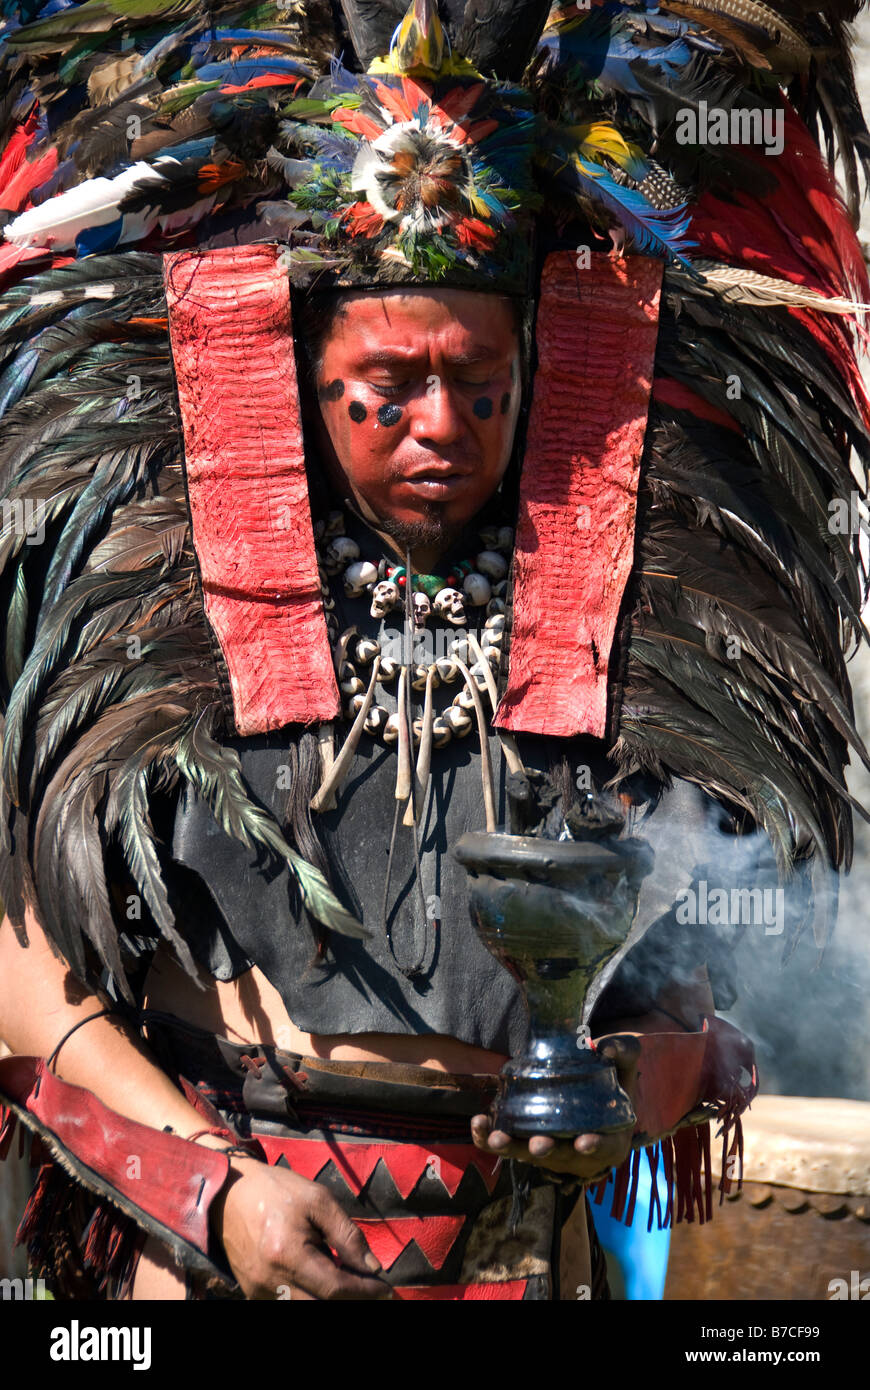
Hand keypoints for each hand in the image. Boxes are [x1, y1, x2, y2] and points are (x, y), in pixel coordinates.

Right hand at [212, 1156, 392, 1299]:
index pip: (336, 1289)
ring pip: (305, 1310)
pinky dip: (312, 1298)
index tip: (387, 1289)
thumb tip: (372, 1268)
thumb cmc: (277, 1191)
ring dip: (331, 1300)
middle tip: (373, 1290)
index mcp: (287, 1254)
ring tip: (351, 1286)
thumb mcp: (319, 1200)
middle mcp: (270, 1282)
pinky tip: (326, 1284)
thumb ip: (347, 1236)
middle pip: (321, 1307)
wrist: (229, 1194)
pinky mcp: (253, 1295)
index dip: (365, 1292)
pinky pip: (289, 1304)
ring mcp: (258, 1292)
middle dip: (352, 1300)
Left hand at [470, 1034, 640, 1181]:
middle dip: (546, 1150)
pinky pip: (505, 1145)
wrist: (593, 1114)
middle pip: (558, 1155)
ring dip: (510, 1146)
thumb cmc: (611, 1093)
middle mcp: (575, 1152)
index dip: (594, 1146)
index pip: (602, 1147)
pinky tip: (478, 1123)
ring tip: (495, 1136)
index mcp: (607, 1140)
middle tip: (538, 1144)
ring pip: (526, 1153)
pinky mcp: (525, 1145)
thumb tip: (605, 1047)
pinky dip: (488, 1139)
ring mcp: (548, 1152)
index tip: (584, 1141)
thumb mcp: (624, 1075)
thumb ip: (623, 1055)